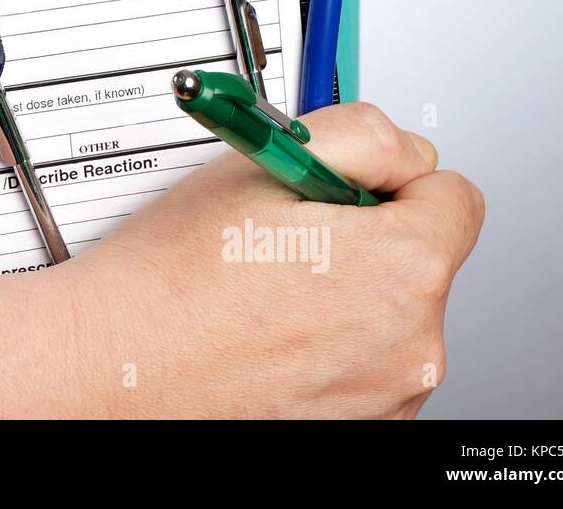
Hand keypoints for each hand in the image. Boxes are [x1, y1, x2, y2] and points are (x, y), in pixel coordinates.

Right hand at [62, 102, 484, 417]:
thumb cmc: (168, 285)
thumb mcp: (256, 165)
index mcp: (401, 269)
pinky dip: (326, 347)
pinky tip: (264, 334)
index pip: (453, 195)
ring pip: (389, 314)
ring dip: (344, 294)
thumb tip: (400, 150)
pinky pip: (364, 364)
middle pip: (419, 257)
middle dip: (363, 237)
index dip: (388, 179)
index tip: (341, 188)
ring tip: (260, 291)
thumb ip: (357, 134)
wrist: (109, 371)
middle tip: (283, 238)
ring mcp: (385, 399)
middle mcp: (411, 346)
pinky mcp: (358, 429)